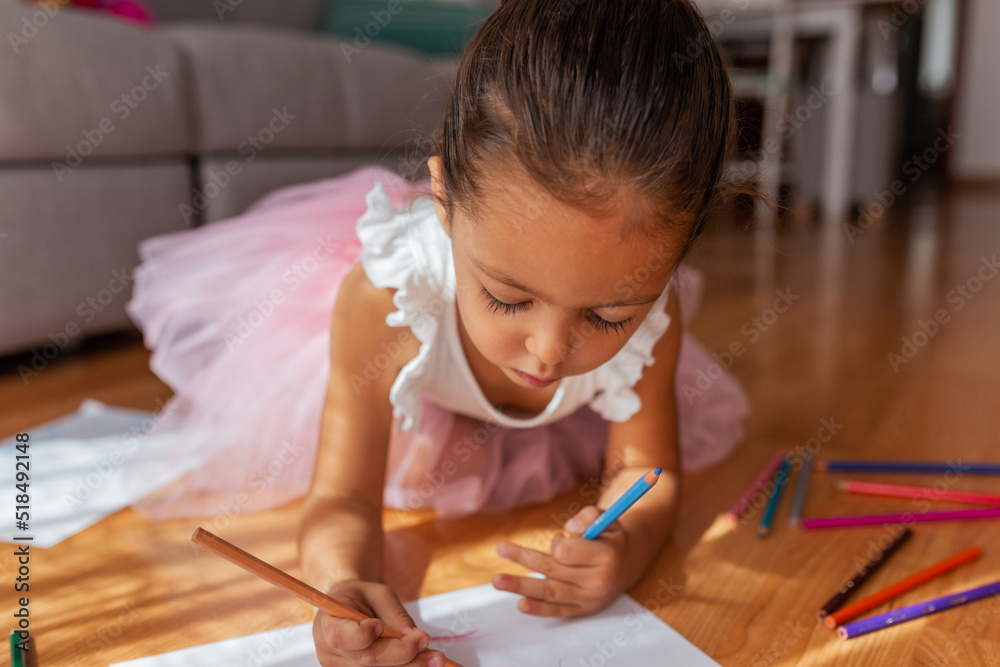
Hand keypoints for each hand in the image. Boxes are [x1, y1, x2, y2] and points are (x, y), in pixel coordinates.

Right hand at [312, 580, 446, 665]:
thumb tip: (413, 635)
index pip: (341, 637)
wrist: (348, 608)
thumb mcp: (378, 593)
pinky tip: (422, 662)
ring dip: (410, 666)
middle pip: (367, 660)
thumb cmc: (362, 597)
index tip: (380, 625)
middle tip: (426, 641)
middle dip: (401, 653)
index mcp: (328, 624)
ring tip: (435, 658)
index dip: (362, 634)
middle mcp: (330, 652)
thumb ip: (394, 613)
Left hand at [491, 506, 626, 617]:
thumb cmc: (609, 537)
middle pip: (553, 569)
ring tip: (498, 581)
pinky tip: (520, 604)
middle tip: (500, 548)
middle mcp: (598, 581)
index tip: (560, 536)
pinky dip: (538, 609)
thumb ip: (587, 516)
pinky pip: (557, 611)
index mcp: (606, 556)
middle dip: (524, 558)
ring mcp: (589, 599)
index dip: (557, 541)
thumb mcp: (606, 519)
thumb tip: (568, 529)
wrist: (627, 565)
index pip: (566, 551)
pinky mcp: (582, 610)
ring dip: (521, 586)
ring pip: (550, 591)